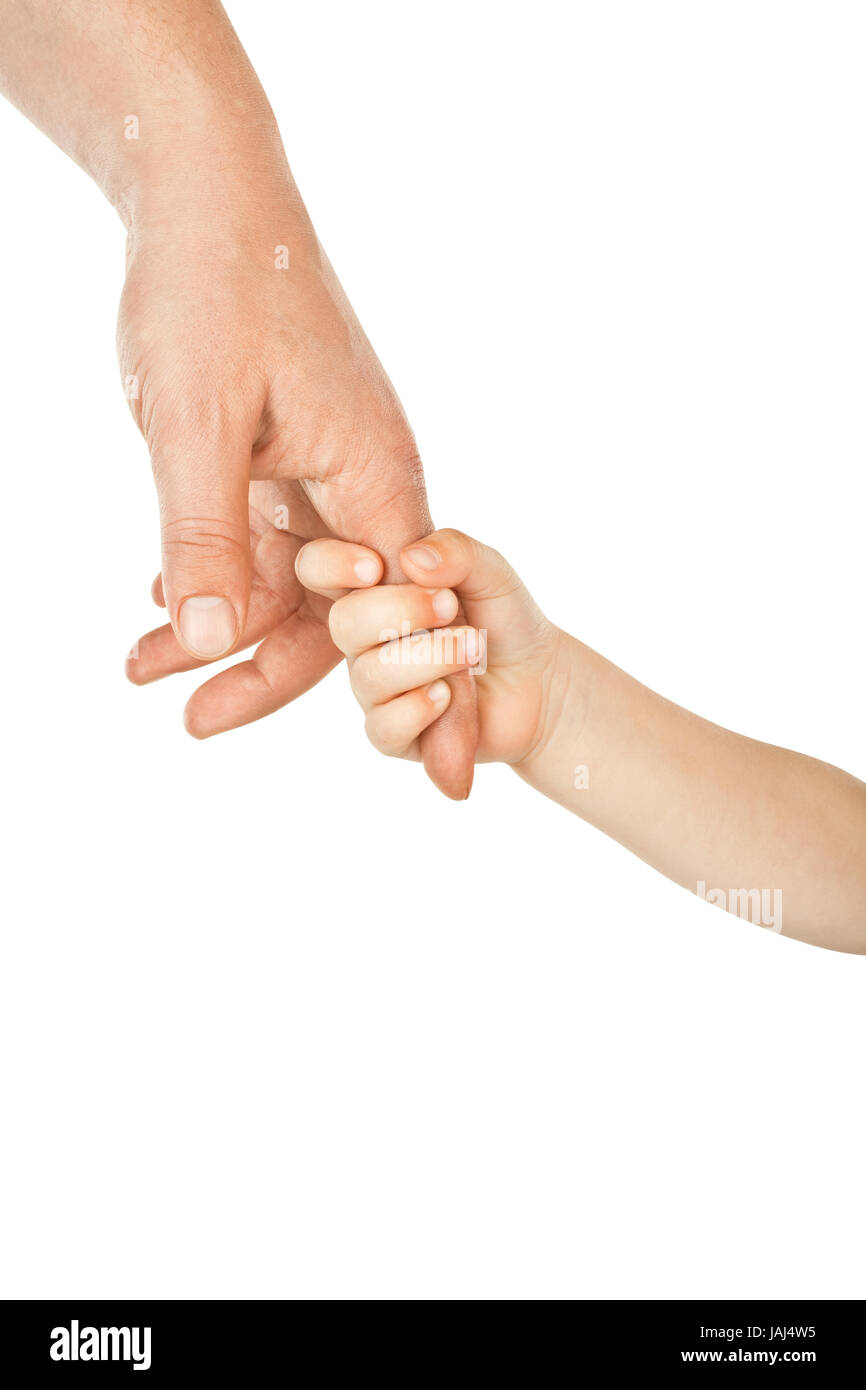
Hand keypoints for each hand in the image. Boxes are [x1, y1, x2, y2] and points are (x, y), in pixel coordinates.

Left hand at [120, 199, 477, 796]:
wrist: (205, 196)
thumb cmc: (214, 290)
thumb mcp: (196, 422)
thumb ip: (207, 536)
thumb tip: (214, 642)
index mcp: (379, 477)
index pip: (410, 619)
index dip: (425, 700)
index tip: (443, 780)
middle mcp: (367, 481)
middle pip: (340, 614)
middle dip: (270, 674)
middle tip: (193, 724)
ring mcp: (328, 469)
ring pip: (289, 582)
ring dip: (218, 626)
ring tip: (141, 669)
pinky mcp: (287, 457)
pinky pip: (260, 540)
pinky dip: (211, 575)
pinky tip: (159, 604)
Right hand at [295, 528, 563, 767]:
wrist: (538, 682)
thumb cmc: (503, 620)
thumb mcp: (490, 572)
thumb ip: (456, 552)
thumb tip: (411, 558)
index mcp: (374, 590)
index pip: (318, 570)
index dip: (330, 564)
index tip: (374, 566)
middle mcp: (364, 640)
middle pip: (343, 623)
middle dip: (399, 611)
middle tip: (451, 607)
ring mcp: (376, 689)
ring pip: (370, 676)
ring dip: (429, 658)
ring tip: (471, 648)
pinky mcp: (394, 733)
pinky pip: (384, 725)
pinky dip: (420, 707)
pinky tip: (449, 695)